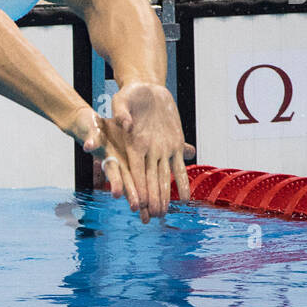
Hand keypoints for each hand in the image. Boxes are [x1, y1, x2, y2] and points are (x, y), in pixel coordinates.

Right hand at [102, 82, 194, 222]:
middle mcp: (146, 151)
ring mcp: (160, 150)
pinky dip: (181, 182)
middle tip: (153, 217)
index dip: (138, 187)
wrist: (145, 90)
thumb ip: (121, 111)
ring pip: (163, 178)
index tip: (139, 203)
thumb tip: (125, 124)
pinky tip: (185, 197)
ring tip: (166, 213)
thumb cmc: (130, 94)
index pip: (135, 170)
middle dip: (151, 198)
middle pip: (148, 180)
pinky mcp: (173, 144)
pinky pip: (178, 167)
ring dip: (164, 195)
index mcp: (133, 144)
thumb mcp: (122, 98)